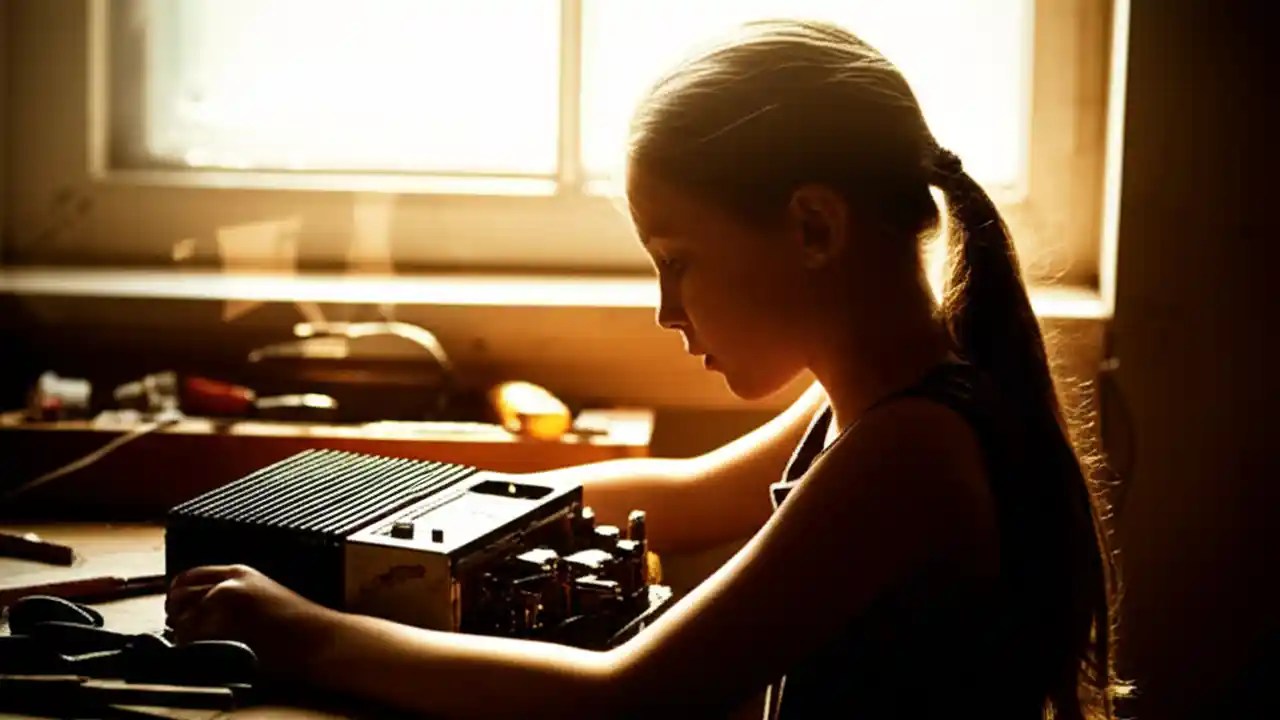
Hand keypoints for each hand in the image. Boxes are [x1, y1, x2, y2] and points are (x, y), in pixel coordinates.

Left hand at [166, 564, 335, 676]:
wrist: (318, 637)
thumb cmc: (298, 624)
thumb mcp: (264, 593)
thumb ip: (232, 593)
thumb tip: (197, 608)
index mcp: (238, 571)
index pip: (188, 576)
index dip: (177, 594)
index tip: (178, 609)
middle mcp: (227, 583)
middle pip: (178, 595)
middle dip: (176, 614)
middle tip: (185, 631)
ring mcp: (223, 605)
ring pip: (180, 620)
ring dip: (183, 634)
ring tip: (201, 644)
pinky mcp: (222, 627)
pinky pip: (190, 640)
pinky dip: (191, 649)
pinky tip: (209, 653)